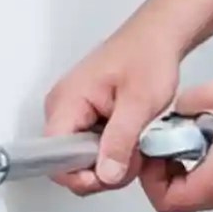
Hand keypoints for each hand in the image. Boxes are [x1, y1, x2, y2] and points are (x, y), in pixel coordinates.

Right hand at [43, 30, 179, 194]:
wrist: (158, 37)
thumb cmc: (148, 56)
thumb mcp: (140, 103)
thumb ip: (120, 141)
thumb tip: (106, 174)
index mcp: (66, 103)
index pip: (54, 158)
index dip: (80, 174)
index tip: (109, 174)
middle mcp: (62, 108)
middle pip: (67, 163)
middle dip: (102, 170)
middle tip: (132, 157)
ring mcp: (72, 112)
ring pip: (81, 158)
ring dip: (110, 161)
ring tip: (135, 144)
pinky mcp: (84, 115)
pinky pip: (90, 147)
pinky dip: (111, 151)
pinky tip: (130, 139)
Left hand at [141, 65, 212, 211]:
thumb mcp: (212, 93)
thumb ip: (180, 109)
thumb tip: (170, 118)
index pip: (166, 201)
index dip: (150, 179)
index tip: (152, 154)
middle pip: (181, 203)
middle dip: (165, 176)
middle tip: (164, 148)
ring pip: (200, 196)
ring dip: (185, 173)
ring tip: (186, 141)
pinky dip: (205, 170)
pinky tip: (208, 142)